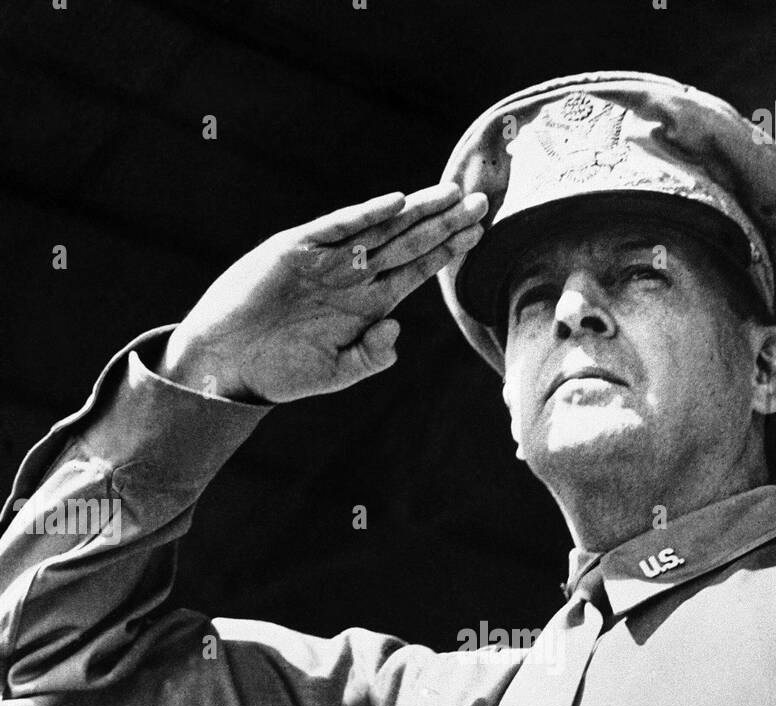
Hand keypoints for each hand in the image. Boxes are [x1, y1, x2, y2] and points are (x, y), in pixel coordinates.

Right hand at [159, 184, 487, 402]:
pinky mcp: (295, 249)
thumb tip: (398, 327)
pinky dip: (364, 215)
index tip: (479, 234)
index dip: (446, 251)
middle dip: (444, 222)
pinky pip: (336, 228)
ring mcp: (325, 259)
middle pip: (408, 242)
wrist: (225, 363)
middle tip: (482, 201)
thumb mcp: (335, 372)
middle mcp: (351, 276)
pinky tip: (396, 203)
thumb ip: (371, 355)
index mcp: (367, 304)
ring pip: (380, 228)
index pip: (416, 270)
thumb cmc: (279, 371)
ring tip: (451, 195)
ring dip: (416, 212)